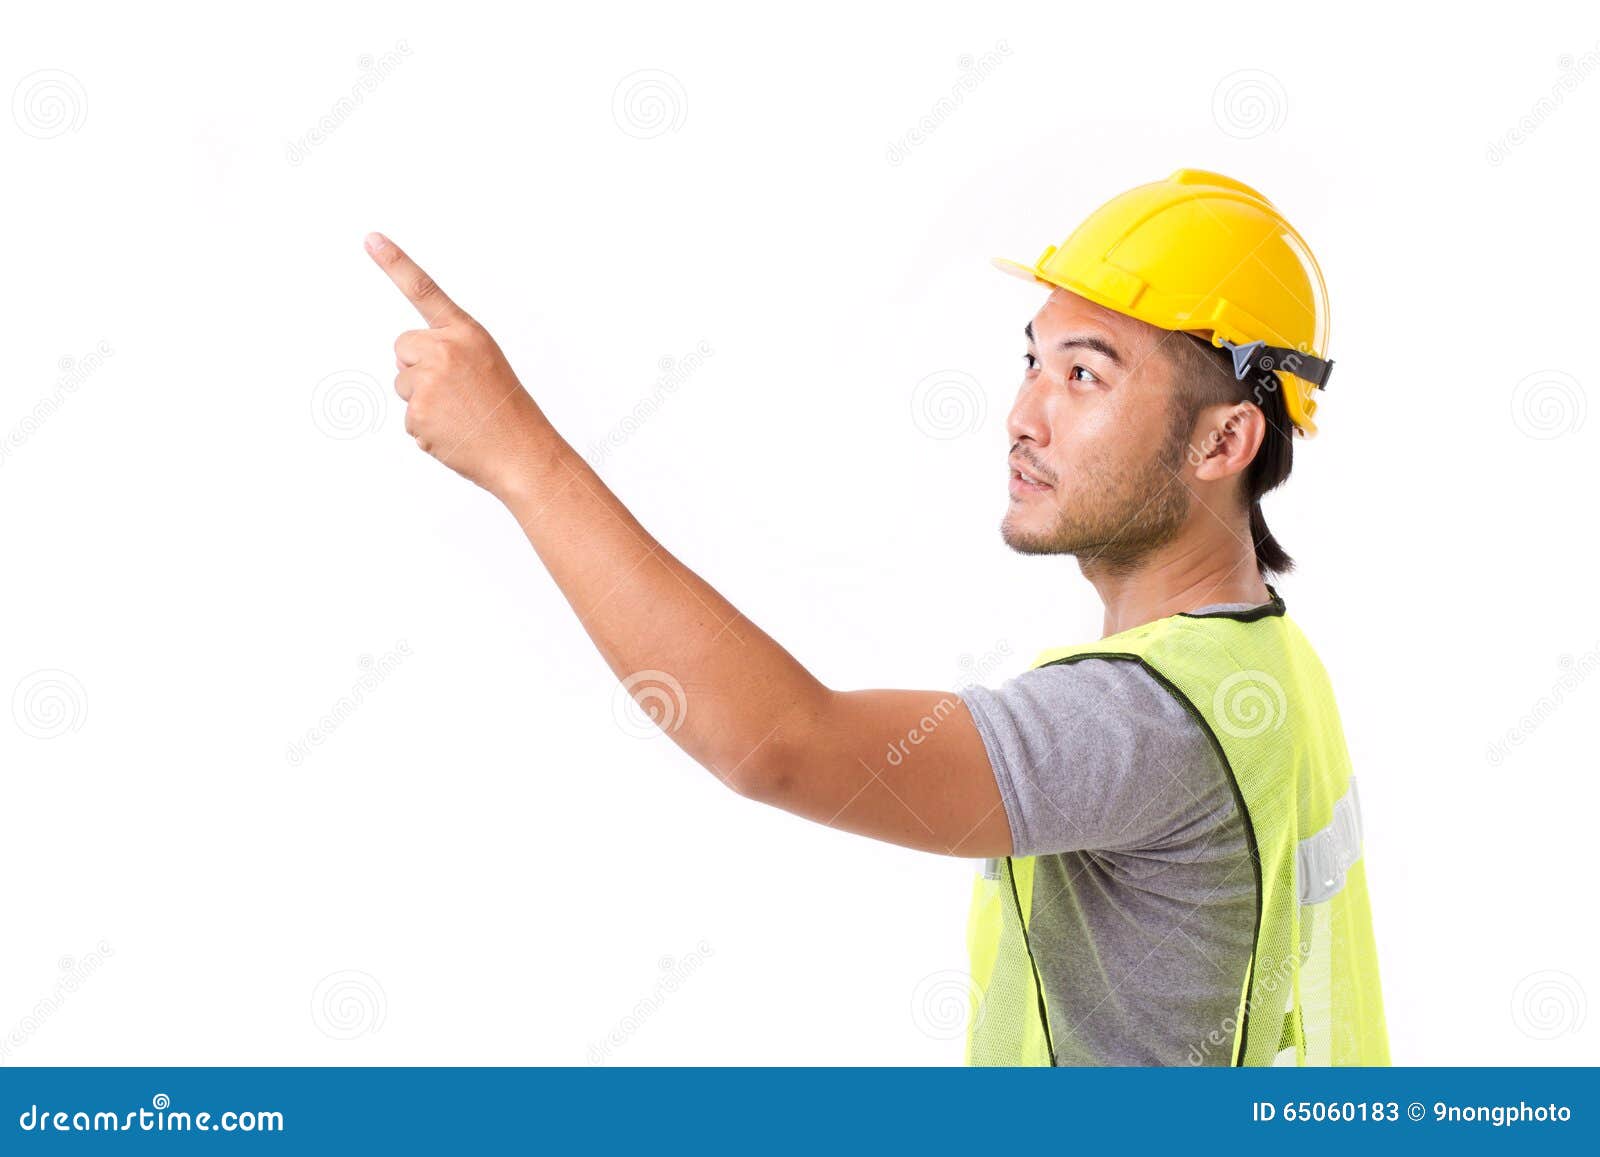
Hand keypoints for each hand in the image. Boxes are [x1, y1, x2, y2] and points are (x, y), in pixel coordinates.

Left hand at [365, 232, 546, 497]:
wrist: (522, 453)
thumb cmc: (506, 411)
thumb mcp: (485, 363)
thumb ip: (448, 350)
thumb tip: (407, 360)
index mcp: (466, 333)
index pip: (424, 291)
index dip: (395, 263)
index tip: (371, 238)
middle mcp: (445, 350)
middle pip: (403, 348)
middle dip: (416, 368)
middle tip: (454, 393)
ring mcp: (428, 381)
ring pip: (402, 383)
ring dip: (422, 400)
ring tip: (458, 414)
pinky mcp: (417, 412)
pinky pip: (407, 416)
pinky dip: (426, 428)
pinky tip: (453, 432)